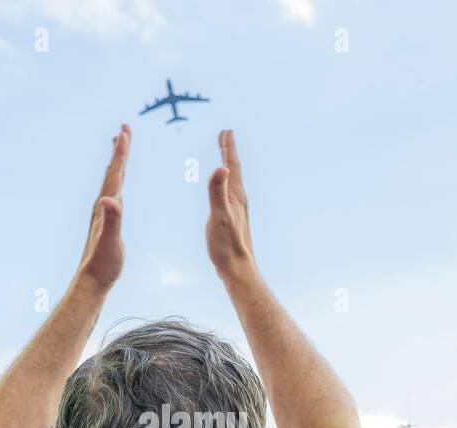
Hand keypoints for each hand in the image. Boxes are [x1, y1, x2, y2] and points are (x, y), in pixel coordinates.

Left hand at [78, 125, 129, 289]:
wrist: (92, 280)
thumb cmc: (102, 263)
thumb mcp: (110, 241)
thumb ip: (111, 221)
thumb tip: (110, 200)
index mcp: (104, 206)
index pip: (114, 174)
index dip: (120, 153)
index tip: (125, 131)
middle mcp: (101, 207)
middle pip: (111, 173)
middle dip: (119, 152)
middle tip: (124, 130)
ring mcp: (103, 215)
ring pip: (110, 183)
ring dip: (116, 166)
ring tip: (120, 152)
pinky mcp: (106, 224)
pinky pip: (113, 196)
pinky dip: (117, 185)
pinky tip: (117, 189)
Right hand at [206, 129, 255, 280]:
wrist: (236, 267)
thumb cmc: (226, 244)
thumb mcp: (219, 216)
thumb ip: (218, 192)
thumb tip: (221, 168)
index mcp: (236, 196)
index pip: (231, 166)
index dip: (228, 148)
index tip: (226, 131)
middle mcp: (239, 200)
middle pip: (233, 170)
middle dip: (228, 152)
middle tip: (225, 134)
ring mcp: (236, 210)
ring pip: (231, 182)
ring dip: (227, 167)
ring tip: (224, 158)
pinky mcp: (232, 219)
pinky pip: (228, 194)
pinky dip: (224, 185)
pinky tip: (223, 191)